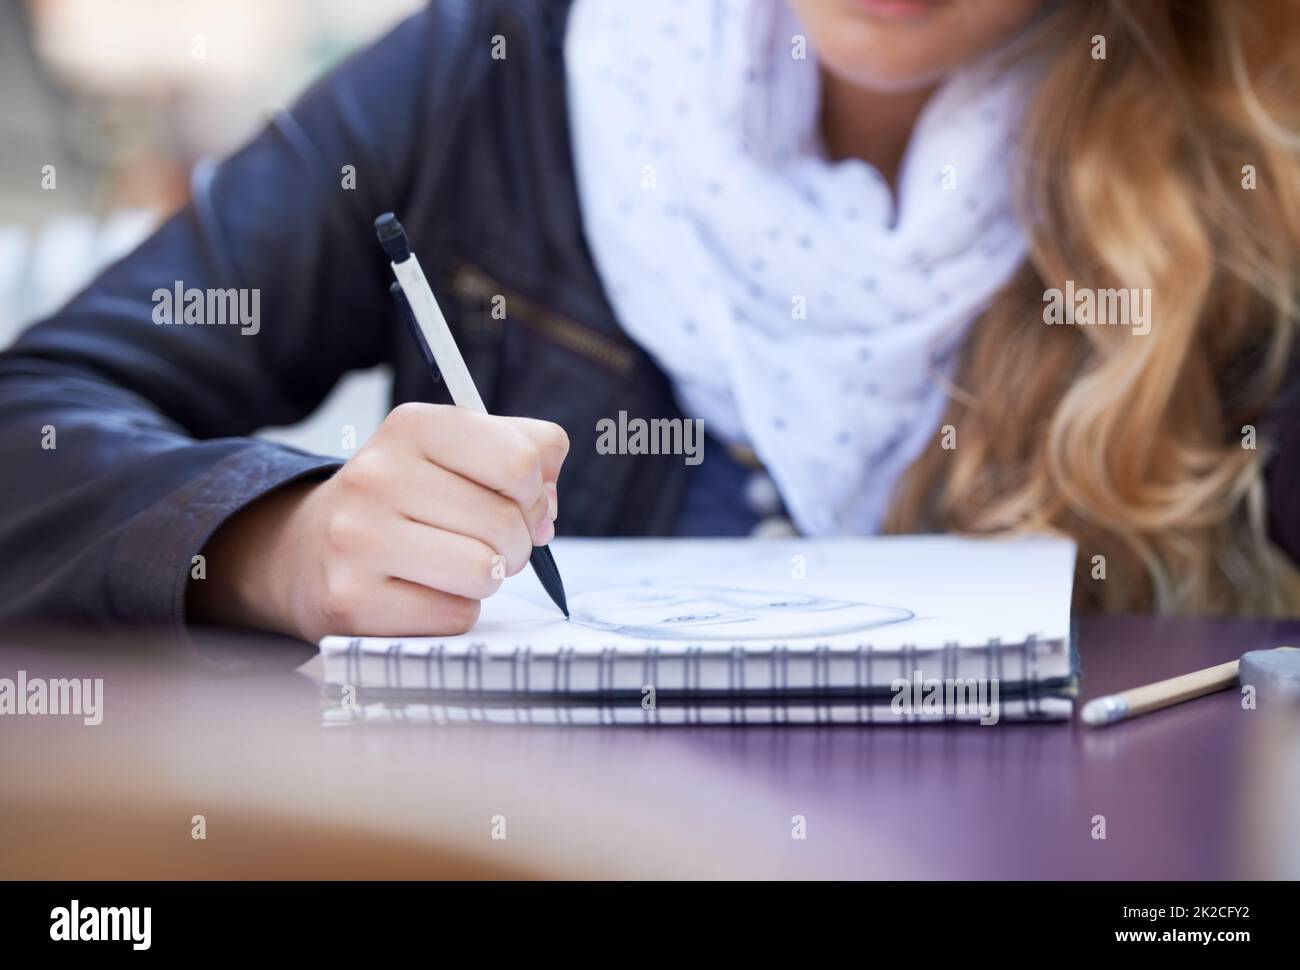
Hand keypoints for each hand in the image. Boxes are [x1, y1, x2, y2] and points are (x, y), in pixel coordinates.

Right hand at [188, 403, 567, 640]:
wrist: (306, 550)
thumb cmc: (404, 500)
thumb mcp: (454, 452)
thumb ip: (524, 452)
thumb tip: (548, 504)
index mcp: (411, 426)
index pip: (521, 460)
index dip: (535, 492)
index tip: (518, 501)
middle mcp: (376, 475)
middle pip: (506, 523)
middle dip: (514, 542)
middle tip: (487, 542)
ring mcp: (357, 539)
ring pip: (484, 571)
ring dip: (486, 578)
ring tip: (454, 565)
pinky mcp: (351, 600)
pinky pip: (454, 615)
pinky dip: (454, 610)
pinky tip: (421, 591)